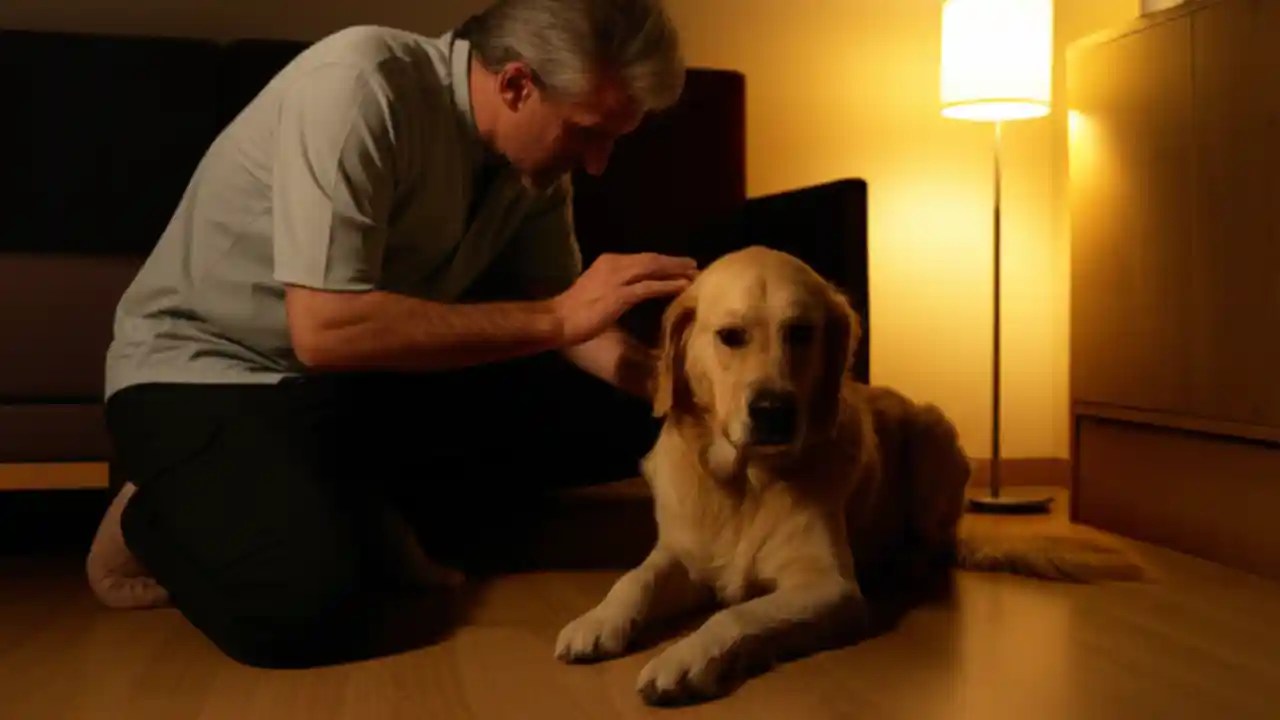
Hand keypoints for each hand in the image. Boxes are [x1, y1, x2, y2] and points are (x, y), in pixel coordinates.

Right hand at [552, 252, 696, 345]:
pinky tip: (682, 287)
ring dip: (676, 271)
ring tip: (695, 274)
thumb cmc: (576, 311)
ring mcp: (617, 279)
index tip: (680, 264)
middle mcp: (614, 264)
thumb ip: (617, 287)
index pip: (642, 258)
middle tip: (695, 265)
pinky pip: (649, 287)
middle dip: (674, 262)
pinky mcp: (620, 295)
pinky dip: (667, 285)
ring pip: (653, 269)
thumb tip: (635, 291)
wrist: (559, 319)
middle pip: (651, 259)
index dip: (663, 261)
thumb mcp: (599, 291)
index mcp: (609, 262)